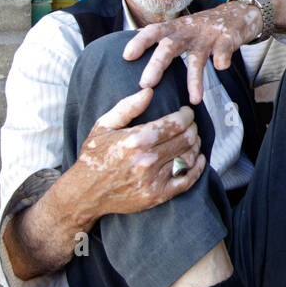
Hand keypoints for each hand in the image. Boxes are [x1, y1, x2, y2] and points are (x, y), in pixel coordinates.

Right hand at [72, 87, 205, 217]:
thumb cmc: (95, 156)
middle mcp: (147, 160)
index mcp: (136, 140)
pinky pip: (187, 180)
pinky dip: (198, 168)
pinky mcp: (157, 195)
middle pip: (186, 138)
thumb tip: (149, 90)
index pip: (176, 123)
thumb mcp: (104, 126)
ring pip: (189, 157)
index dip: (186, 115)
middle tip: (190, 124)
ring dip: (195, 145)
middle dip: (192, 127)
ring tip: (191, 138)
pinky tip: (199, 158)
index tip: (186, 112)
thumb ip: (128, 107)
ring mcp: (154, 180)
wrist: (85, 193)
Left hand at [121, 2, 262, 103]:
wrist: (238, 13)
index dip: (139, 42)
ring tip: (195, 99)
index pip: (153, 31)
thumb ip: (163, 39)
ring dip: (195, 79)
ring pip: (197, 57)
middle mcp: (189, 31)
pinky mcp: (227, 38)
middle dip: (157, 65)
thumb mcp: (182, 29)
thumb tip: (133, 52)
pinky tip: (221, 68)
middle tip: (146, 84)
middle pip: (169, 46)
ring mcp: (208, 35)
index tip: (127, 56)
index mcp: (176, 28)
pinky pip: (223, 52)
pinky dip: (221, 61)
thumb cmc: (204, 28)